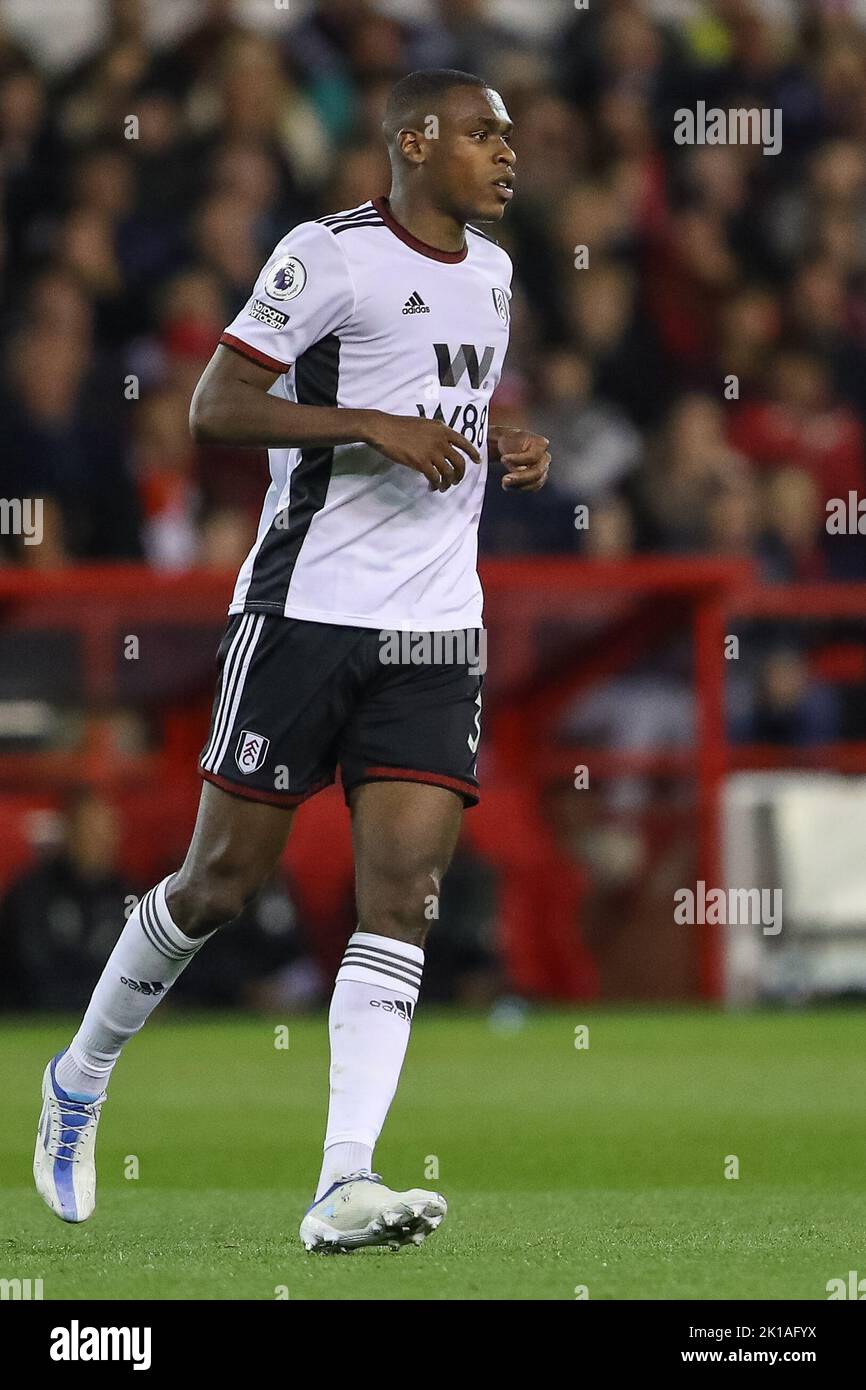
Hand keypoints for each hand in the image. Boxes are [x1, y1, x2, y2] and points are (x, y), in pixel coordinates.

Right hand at [364, 411, 480, 491]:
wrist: (384, 429)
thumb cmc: (399, 426)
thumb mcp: (424, 424)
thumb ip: (435, 433)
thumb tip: (442, 443)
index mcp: (442, 429)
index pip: (464, 442)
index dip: (472, 453)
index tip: (476, 461)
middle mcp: (440, 440)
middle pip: (459, 462)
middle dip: (460, 474)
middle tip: (456, 481)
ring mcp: (432, 452)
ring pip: (448, 473)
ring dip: (448, 483)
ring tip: (443, 487)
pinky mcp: (421, 462)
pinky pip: (435, 478)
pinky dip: (436, 485)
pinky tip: (432, 487)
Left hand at [494, 428, 550, 491]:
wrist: (511, 446)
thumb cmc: (511, 441)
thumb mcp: (510, 440)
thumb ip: (515, 453)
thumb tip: (519, 469)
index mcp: (541, 444)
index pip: (533, 456)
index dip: (518, 460)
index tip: (503, 458)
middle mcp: (545, 457)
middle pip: (538, 472)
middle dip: (520, 477)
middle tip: (505, 479)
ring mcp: (544, 469)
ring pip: (536, 483)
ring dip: (519, 485)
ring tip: (504, 483)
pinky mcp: (539, 479)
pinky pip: (533, 488)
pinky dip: (520, 488)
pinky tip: (508, 486)